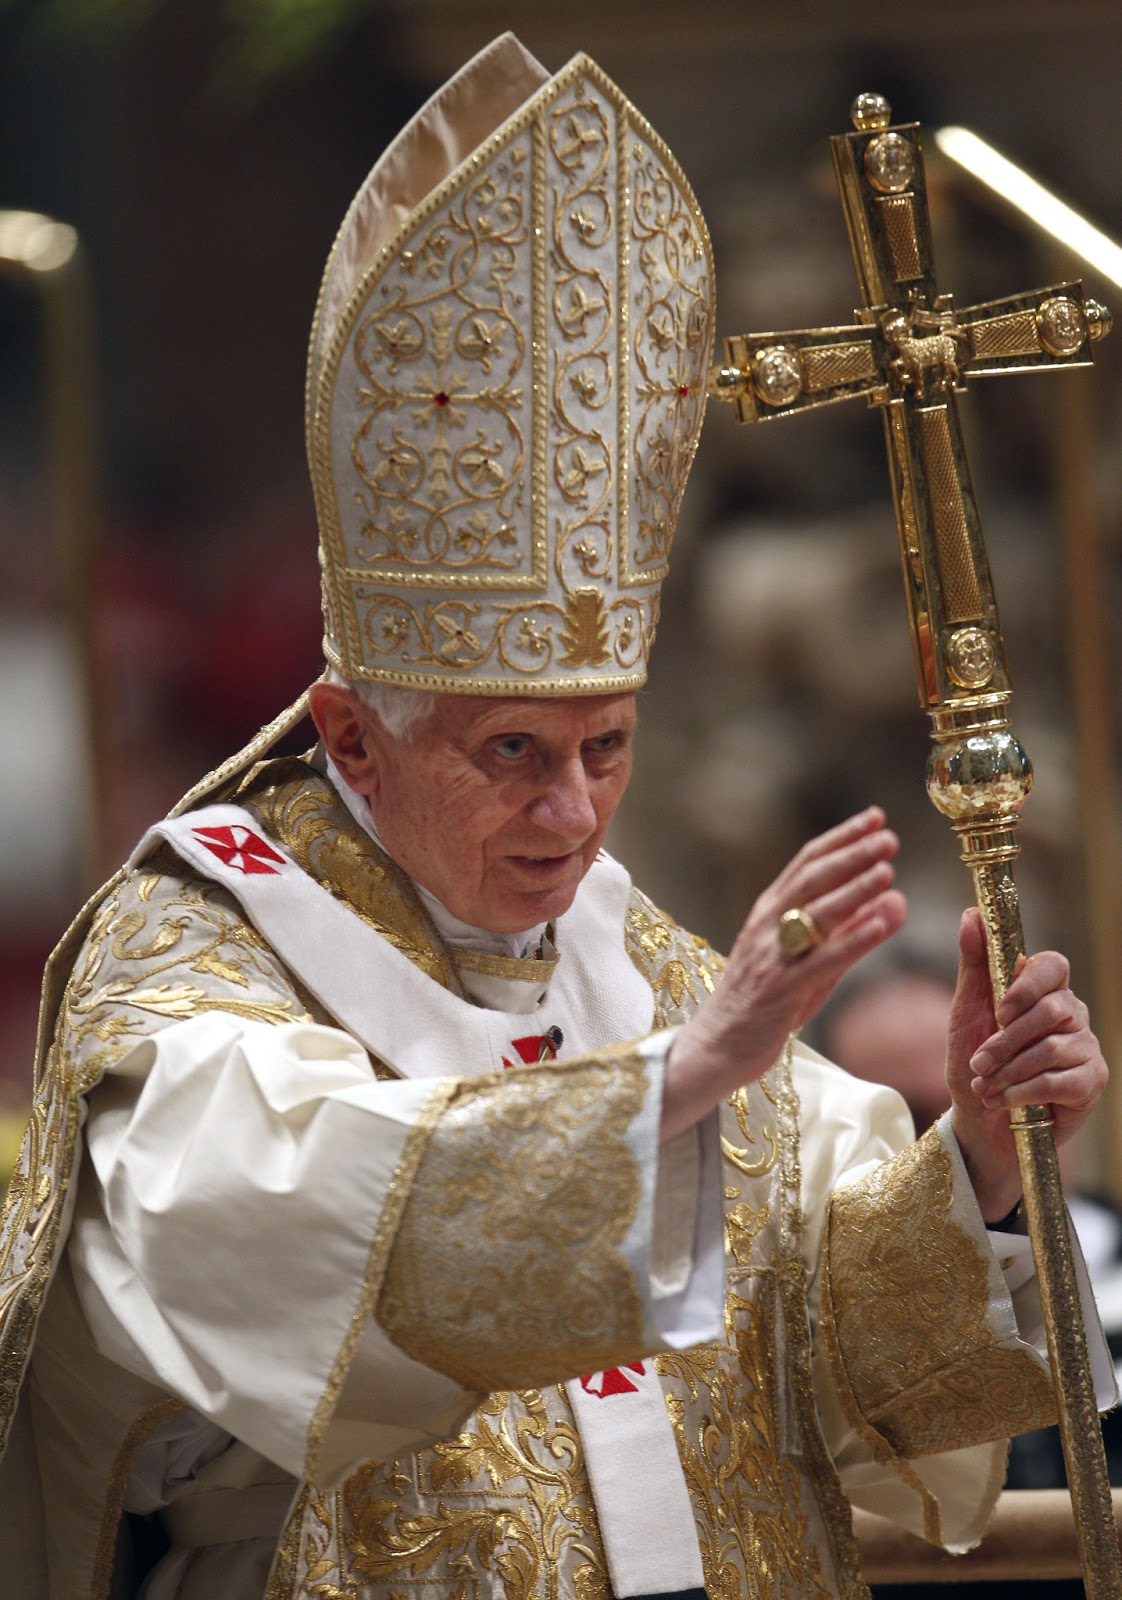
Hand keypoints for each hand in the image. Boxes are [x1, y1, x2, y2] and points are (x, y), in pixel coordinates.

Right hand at [663, 807, 906, 1139]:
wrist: (716, 1048)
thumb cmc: (765, 1003)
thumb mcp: (810, 961)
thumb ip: (850, 932)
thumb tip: (895, 898)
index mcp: (769, 912)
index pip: (807, 863)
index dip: (842, 837)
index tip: (876, 818)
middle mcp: (766, 926)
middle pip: (811, 879)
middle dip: (851, 855)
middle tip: (888, 838)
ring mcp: (770, 957)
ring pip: (815, 914)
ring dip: (854, 889)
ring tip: (888, 871)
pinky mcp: (779, 991)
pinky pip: (821, 961)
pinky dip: (853, 940)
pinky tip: (881, 924)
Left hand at [946, 908, 1107, 1220]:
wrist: (980, 1122)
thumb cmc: (974, 1063)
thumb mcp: (966, 1013)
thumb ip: (975, 964)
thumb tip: (971, 914)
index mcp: (1042, 991)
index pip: (1052, 965)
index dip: (1028, 984)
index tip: (999, 1009)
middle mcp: (1070, 1014)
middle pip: (1051, 1009)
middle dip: (1006, 1040)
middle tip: (979, 1062)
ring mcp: (1085, 1047)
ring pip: (1053, 1047)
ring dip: (1009, 1071)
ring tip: (985, 1086)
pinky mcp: (1091, 1082)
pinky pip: (1061, 1080)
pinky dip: (1024, 1093)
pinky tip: (1006, 1102)